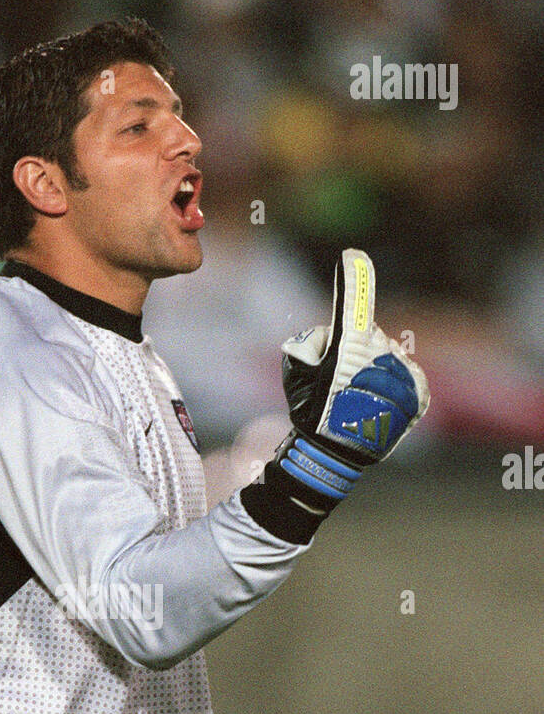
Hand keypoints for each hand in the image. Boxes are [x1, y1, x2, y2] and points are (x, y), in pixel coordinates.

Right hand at [277, 248, 428, 506]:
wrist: (336, 457)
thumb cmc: (311, 415)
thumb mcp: (296, 372)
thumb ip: (314, 342)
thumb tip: (336, 335)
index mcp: (351, 346)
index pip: (355, 300)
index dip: (353, 275)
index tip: (352, 256)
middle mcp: (382, 355)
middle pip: (369, 335)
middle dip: (354, 349)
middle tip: (338, 383)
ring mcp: (403, 374)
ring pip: (386, 356)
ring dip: (373, 370)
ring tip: (358, 401)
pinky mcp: (418, 392)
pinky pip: (403, 374)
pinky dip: (391, 385)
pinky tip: (376, 405)